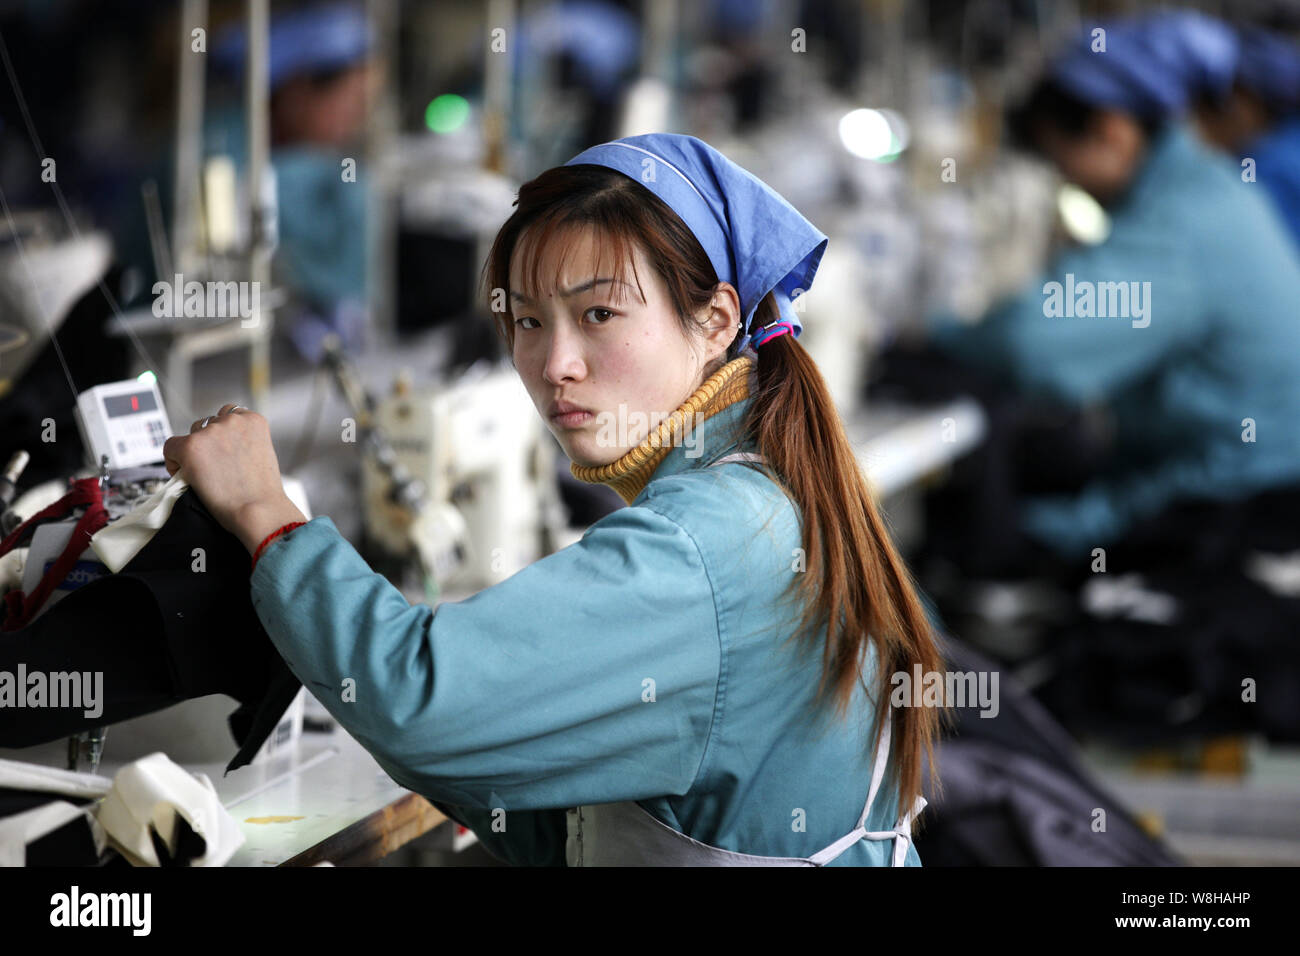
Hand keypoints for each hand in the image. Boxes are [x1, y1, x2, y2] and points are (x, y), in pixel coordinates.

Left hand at [162, 404, 307, 553]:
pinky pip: (170, 447)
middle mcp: (232, 420)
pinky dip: (174, 461)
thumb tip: (221, 447)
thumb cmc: (261, 492)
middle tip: (213, 467)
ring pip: (191, 434)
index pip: (229, 415)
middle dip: (208, 442)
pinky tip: (187, 476)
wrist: (258, 510)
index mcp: (254, 420)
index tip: (222, 452)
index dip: (222, 435)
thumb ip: (243, 442)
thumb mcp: (261, 455)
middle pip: (209, 423)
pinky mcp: (191, 446)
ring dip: (194, 450)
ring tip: (203, 474)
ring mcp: (211, 432)